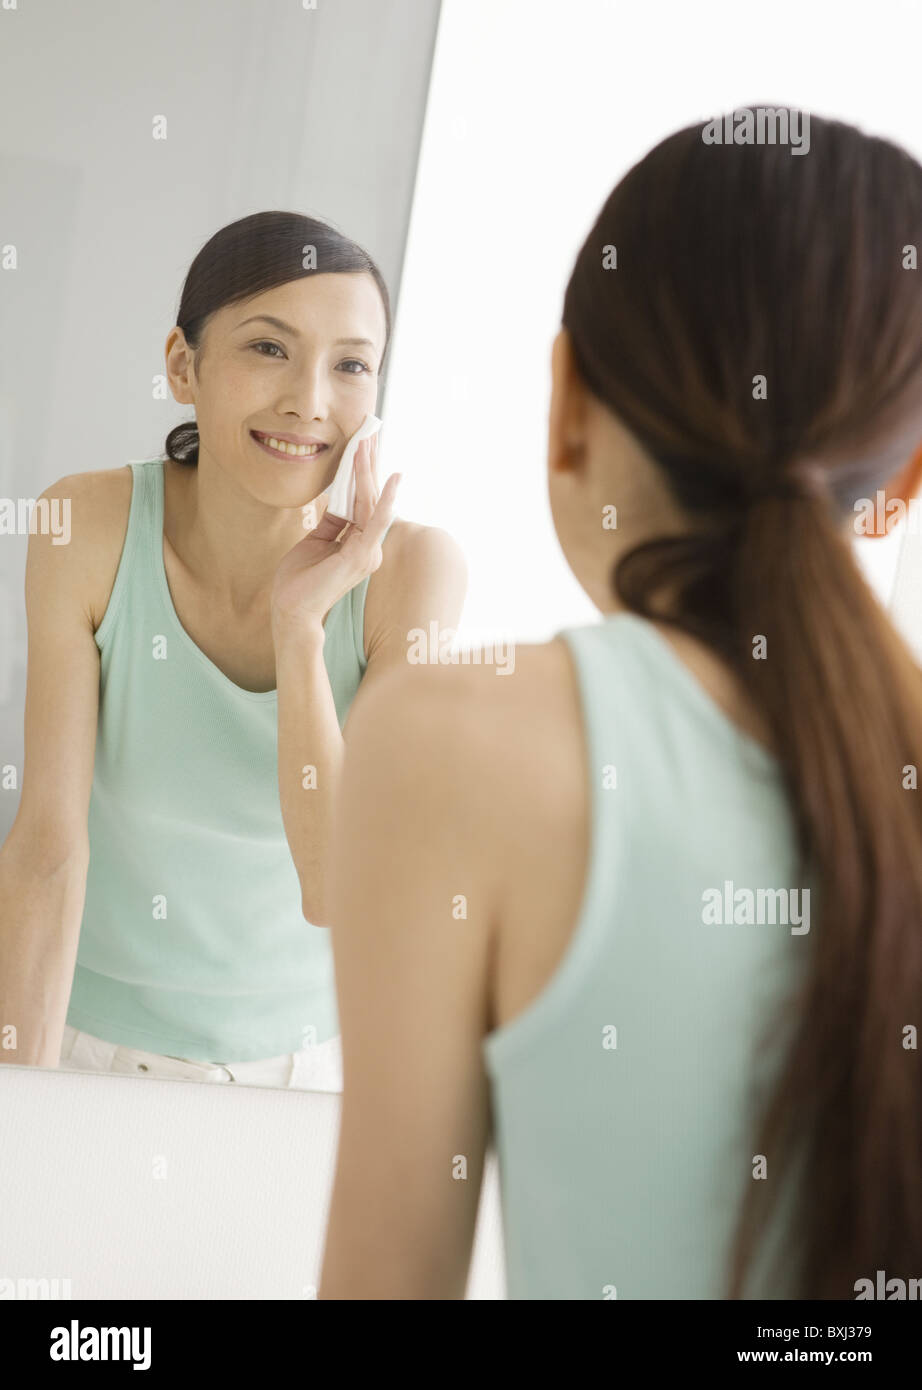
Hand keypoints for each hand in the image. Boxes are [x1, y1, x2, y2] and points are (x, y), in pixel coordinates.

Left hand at [270, 433, 400, 634]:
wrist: (290, 610)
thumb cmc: (300, 580)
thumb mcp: (316, 541)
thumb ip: (332, 521)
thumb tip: (338, 499)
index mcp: (359, 544)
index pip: (363, 501)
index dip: (362, 472)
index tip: (362, 445)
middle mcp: (370, 547)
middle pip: (370, 497)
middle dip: (368, 463)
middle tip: (369, 431)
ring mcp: (368, 552)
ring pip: (371, 503)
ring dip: (369, 470)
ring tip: (368, 442)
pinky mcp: (361, 556)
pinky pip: (376, 522)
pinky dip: (386, 500)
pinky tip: (393, 479)